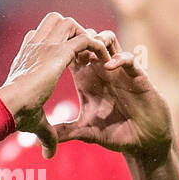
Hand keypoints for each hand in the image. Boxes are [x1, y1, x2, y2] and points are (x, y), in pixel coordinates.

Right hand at [0, 13, 107, 158]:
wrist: (6, 107)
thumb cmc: (14, 115)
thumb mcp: (33, 122)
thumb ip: (46, 134)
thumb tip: (48, 155)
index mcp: (27, 57)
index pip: (40, 37)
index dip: (56, 43)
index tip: (70, 59)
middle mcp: (35, 47)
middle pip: (55, 21)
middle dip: (72, 31)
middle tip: (85, 52)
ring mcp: (46, 46)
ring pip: (69, 23)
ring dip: (85, 34)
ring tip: (96, 54)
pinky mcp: (59, 52)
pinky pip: (85, 38)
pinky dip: (97, 46)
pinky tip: (105, 61)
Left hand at [54, 30, 173, 162]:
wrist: (143, 140)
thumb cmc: (115, 132)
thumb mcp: (85, 131)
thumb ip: (63, 131)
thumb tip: (34, 141)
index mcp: (86, 78)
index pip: (71, 53)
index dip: (61, 48)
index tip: (49, 52)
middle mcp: (102, 69)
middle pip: (87, 40)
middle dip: (77, 38)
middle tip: (68, 44)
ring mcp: (120, 70)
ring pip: (108, 40)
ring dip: (98, 41)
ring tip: (89, 51)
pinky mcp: (137, 75)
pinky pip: (128, 58)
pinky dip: (118, 58)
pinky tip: (108, 66)